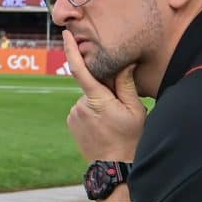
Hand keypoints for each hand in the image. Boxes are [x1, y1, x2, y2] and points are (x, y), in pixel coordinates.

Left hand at [63, 29, 146, 162]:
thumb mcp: (134, 110)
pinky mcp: (71, 121)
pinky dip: (92, 112)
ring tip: (112, 122)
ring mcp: (73, 114)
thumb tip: (125, 63)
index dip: (72, 49)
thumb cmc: (129, 138)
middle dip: (105, 91)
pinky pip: (83, 109)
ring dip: (99, 104)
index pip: (80, 69)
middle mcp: (79, 104)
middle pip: (92, 86)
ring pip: (88, 98)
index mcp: (96, 98)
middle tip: (120, 110)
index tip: (66, 34)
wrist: (113, 167)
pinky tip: (103, 126)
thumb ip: (126, 85)